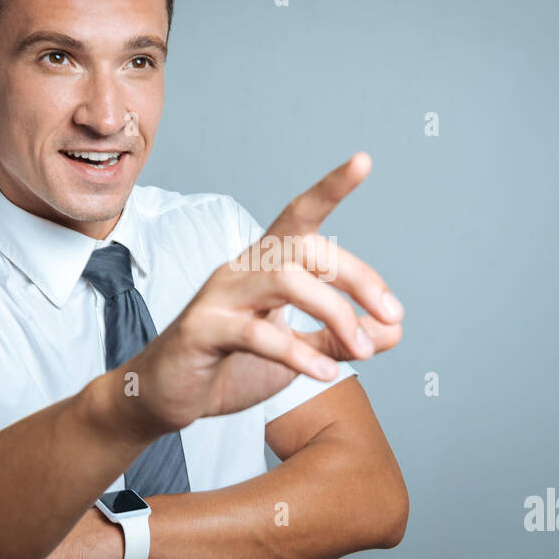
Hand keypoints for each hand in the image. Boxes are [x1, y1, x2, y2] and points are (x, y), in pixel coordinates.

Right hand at [120, 152, 403, 436]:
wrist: (164, 397)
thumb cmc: (230, 365)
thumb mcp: (300, 353)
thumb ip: (341, 337)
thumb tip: (394, 327)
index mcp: (266, 264)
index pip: (301, 214)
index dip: (330, 186)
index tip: (364, 160)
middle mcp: (242, 268)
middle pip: (306, 247)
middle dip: (358, 277)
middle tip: (391, 316)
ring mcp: (219, 295)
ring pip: (285, 280)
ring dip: (336, 314)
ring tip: (361, 351)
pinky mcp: (202, 329)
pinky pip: (257, 333)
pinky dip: (299, 353)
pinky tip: (325, 374)